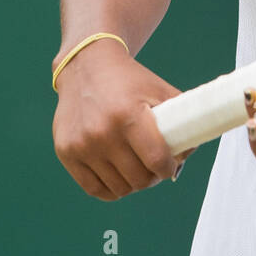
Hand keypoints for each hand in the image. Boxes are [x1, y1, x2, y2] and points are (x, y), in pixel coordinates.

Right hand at [52, 40, 192, 199]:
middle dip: (153, 177)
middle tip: (156, 167)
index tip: (171, 165)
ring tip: (138, 168)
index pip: (156, 159)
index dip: (169, 168)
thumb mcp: (159, 90)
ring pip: (119, 188)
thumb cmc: (130, 80)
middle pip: (138, 179)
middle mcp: (102, 132)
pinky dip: (111, 188)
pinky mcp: (66, 152)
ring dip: (133, 183)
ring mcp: (82, 145)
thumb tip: (189, 151)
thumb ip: (181, 118)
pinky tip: (119, 175)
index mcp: (128, 114)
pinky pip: (95, 189)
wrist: (86, 66)